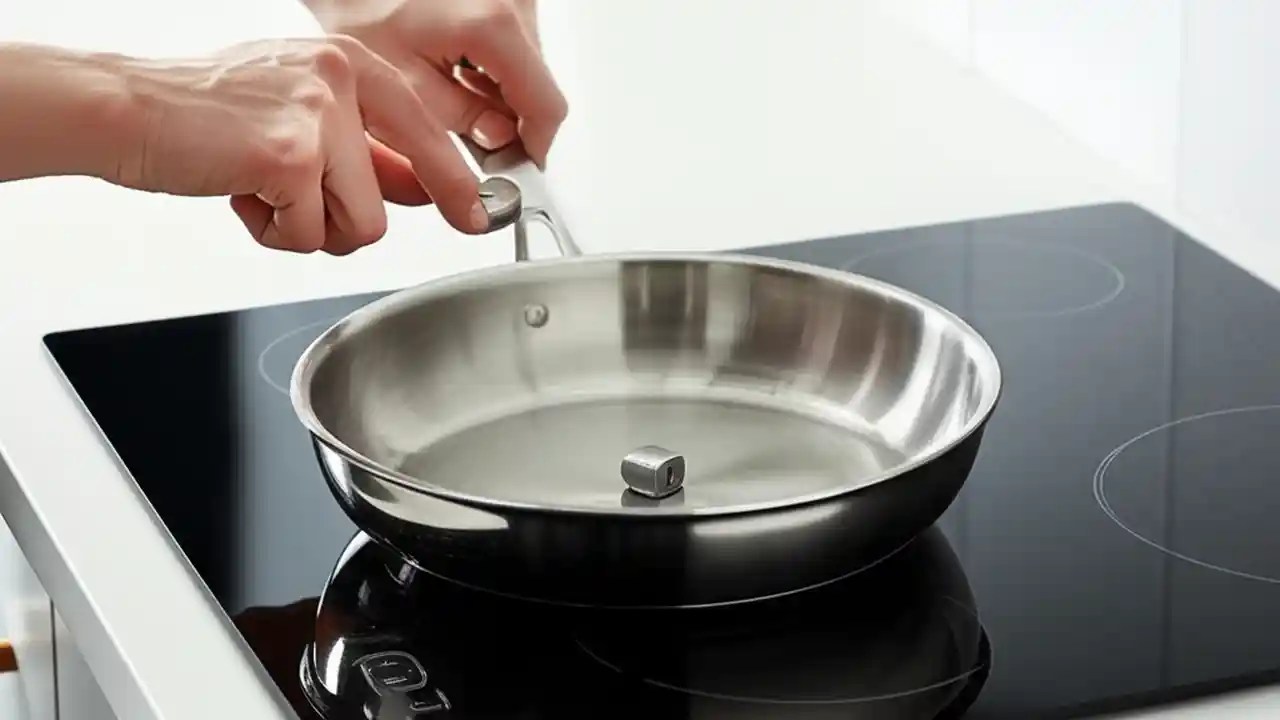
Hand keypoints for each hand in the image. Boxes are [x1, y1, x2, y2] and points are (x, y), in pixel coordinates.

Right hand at [109, 35, 489, 253]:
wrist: (128, 110)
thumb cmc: (204, 117)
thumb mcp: (297, 115)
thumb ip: (360, 148)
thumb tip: (420, 188)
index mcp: (347, 63)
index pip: (424, 125)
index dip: (457, 176)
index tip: (478, 209)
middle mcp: (341, 77)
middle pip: (414, 179)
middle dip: (442, 206)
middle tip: (471, 226)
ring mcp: (320, 113)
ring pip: (364, 223)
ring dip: (316, 229)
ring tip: (271, 197)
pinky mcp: (292, 154)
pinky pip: (311, 234)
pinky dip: (276, 234)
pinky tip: (245, 198)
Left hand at [308, 0, 567, 166]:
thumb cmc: (364, 6)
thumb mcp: (405, 83)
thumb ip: (460, 120)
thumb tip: (499, 143)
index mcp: (494, 25)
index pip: (546, 106)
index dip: (535, 145)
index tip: (517, 166)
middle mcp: (515, 3)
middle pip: (539, 88)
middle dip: (509, 119)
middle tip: (467, 131)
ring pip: (530, 71)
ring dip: (498, 93)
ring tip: (452, 87)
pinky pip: (518, 49)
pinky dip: (492, 69)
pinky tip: (457, 66)